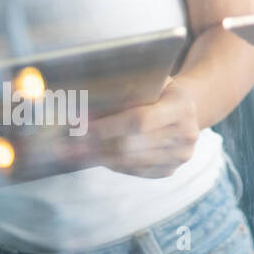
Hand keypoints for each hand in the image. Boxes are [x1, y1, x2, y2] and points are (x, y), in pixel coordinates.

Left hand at [69, 77, 201, 178]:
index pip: (139, 121)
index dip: (106, 126)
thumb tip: (83, 107)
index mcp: (182, 106)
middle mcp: (187, 133)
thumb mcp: (149, 82)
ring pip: (128, 162)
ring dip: (98, 157)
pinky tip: (96, 156)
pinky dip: (111, 164)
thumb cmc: (159, 93)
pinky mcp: (170, 170)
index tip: (79, 126)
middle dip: (95, 144)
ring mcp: (180, 155)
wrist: (185, 110)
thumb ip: (124, 91)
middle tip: (67, 144)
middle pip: (130, 145)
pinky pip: (133, 171)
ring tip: (73, 152)